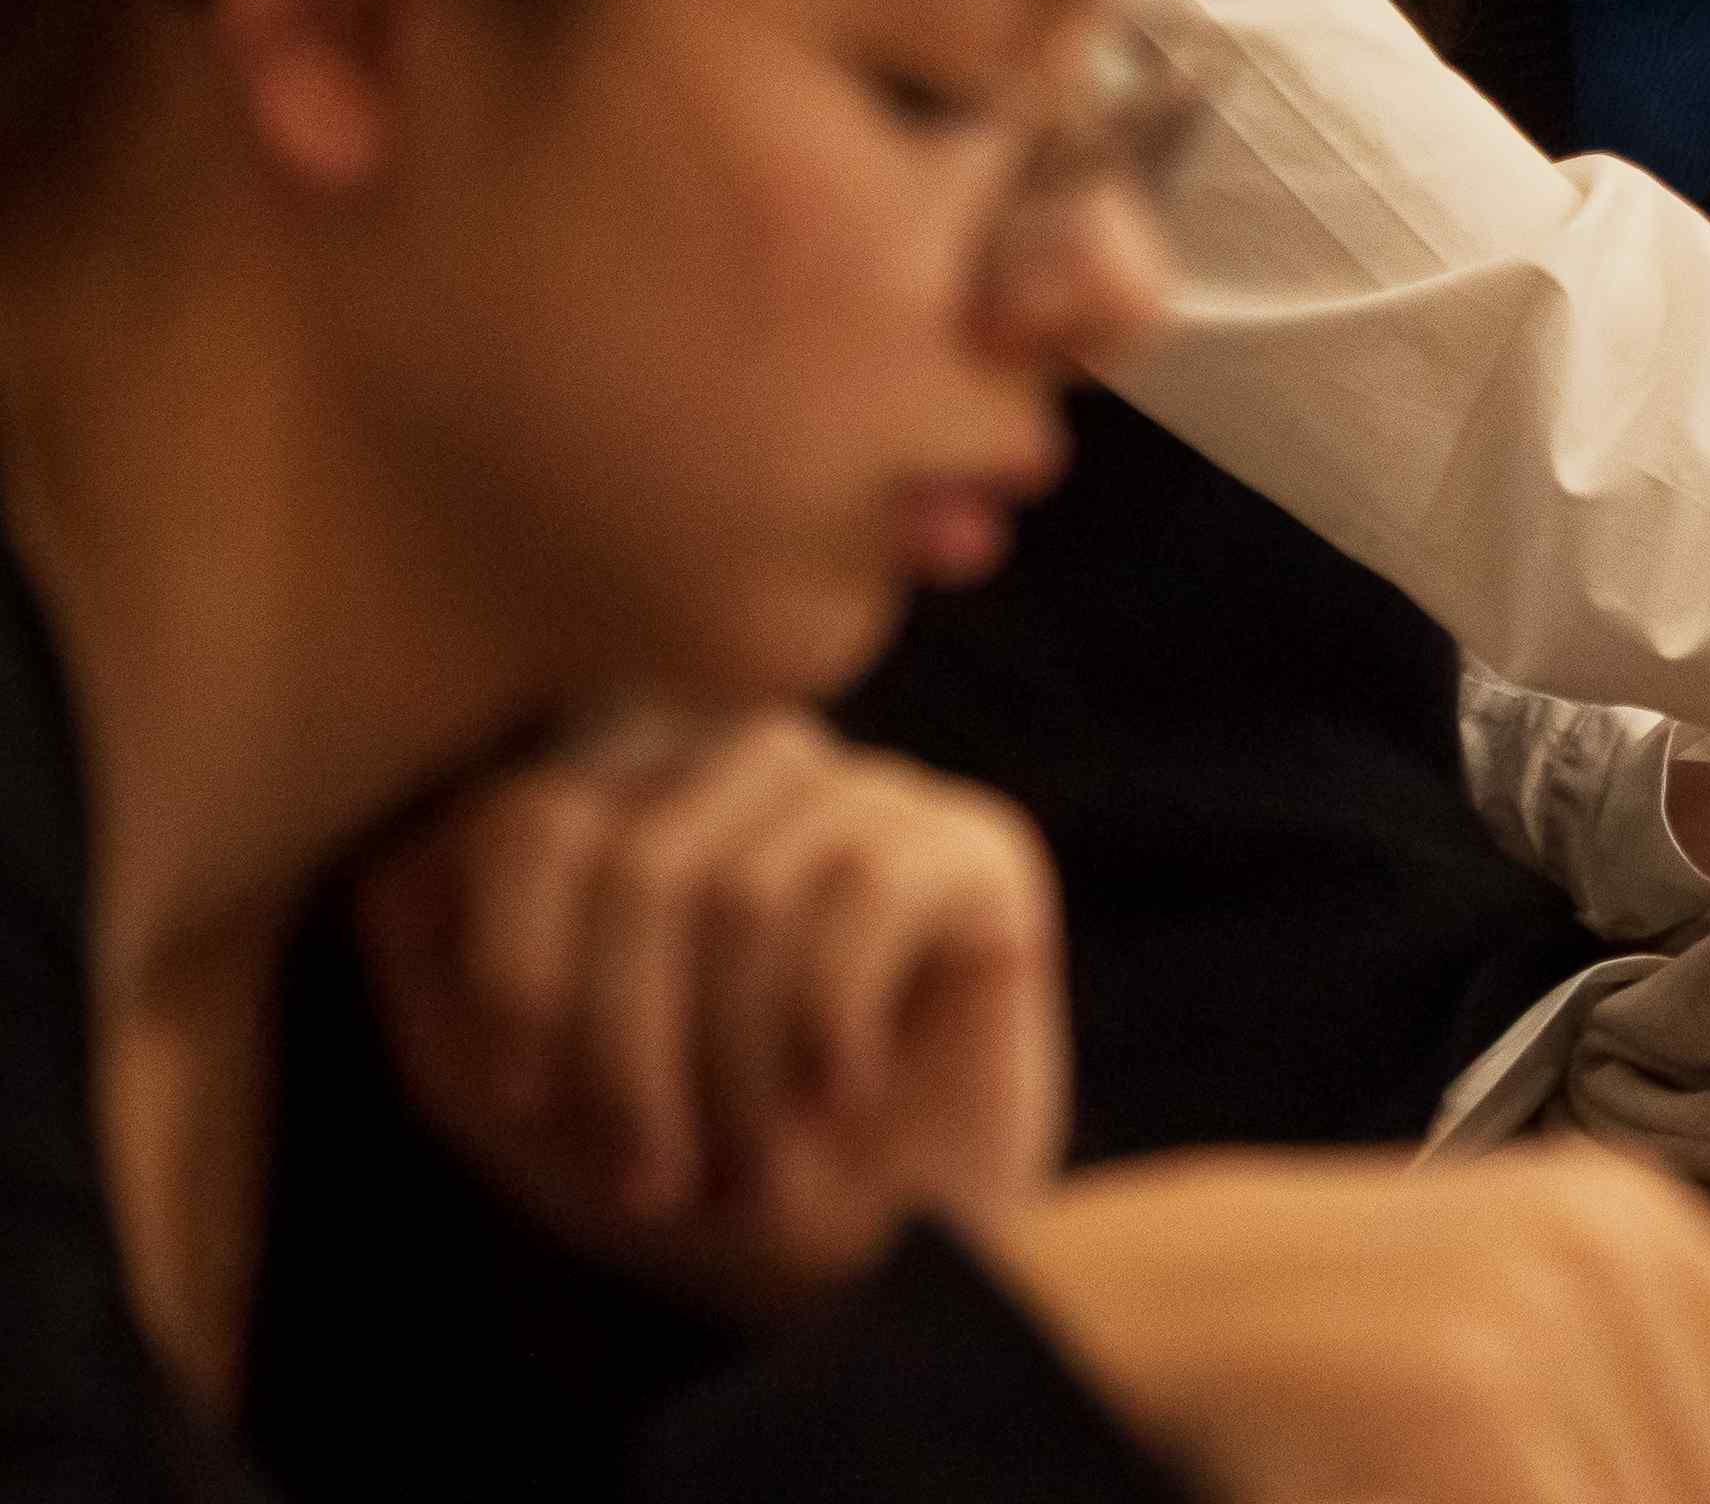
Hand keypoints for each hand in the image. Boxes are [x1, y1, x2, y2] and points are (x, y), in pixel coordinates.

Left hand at [359, 712, 1064, 1321]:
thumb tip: (403, 854)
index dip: (516, 974)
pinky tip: (844, 1092)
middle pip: (632, 859)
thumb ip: (435, 963)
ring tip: (747, 1157)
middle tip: (654, 1175)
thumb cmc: (681, 1173)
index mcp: (623, 804)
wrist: (871, 1270)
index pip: (525, 816)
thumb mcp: (507, 1090)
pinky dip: (827, 1028)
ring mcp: (866, 795)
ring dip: (729, 1063)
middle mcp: (740, 773)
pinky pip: (864, 892)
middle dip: (626, 1051)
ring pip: (744, 888)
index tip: (529, 1105)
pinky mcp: (972, 844)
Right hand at [988, 1149, 1709, 1503]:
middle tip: (1474, 1481)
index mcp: (1634, 1220)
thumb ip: (1672, 1320)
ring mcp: (1537, 1310)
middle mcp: (1606, 1242)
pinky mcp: (1467, 1388)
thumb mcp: (1514, 1287)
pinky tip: (1404, 1493)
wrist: (1140, 1315)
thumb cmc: (1333, 1336)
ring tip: (1426, 1485)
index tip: (1597, 1482)